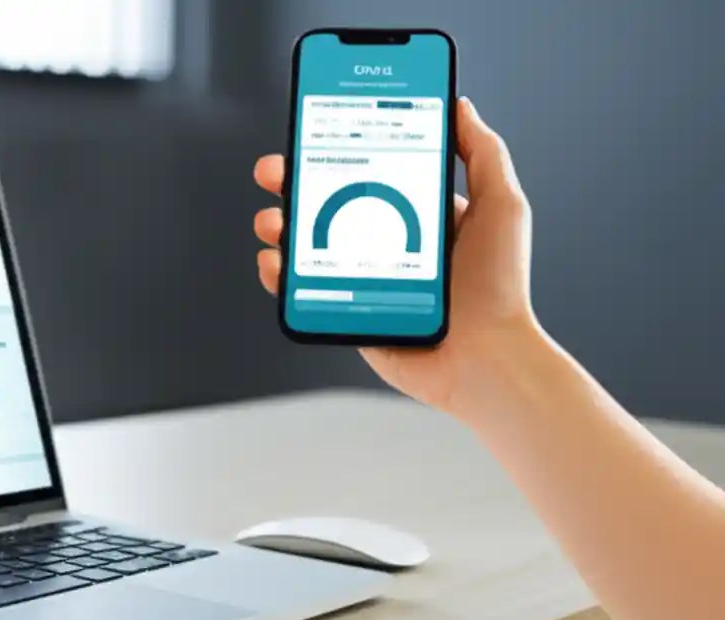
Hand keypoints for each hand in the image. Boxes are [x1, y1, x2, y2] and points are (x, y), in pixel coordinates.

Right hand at [253, 97, 542, 418]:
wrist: (486, 359)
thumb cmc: (500, 288)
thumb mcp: (501, 205)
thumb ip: (483, 152)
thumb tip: (460, 105)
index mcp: (417, 213)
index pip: (368, 171)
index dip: (336, 149)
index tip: (311, 129)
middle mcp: (385, 242)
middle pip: (326, 203)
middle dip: (292, 182)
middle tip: (275, 171)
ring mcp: (361, 277)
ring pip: (306, 243)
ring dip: (278, 225)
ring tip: (273, 220)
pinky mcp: (346, 310)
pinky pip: (301, 290)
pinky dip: (278, 275)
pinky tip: (273, 261)